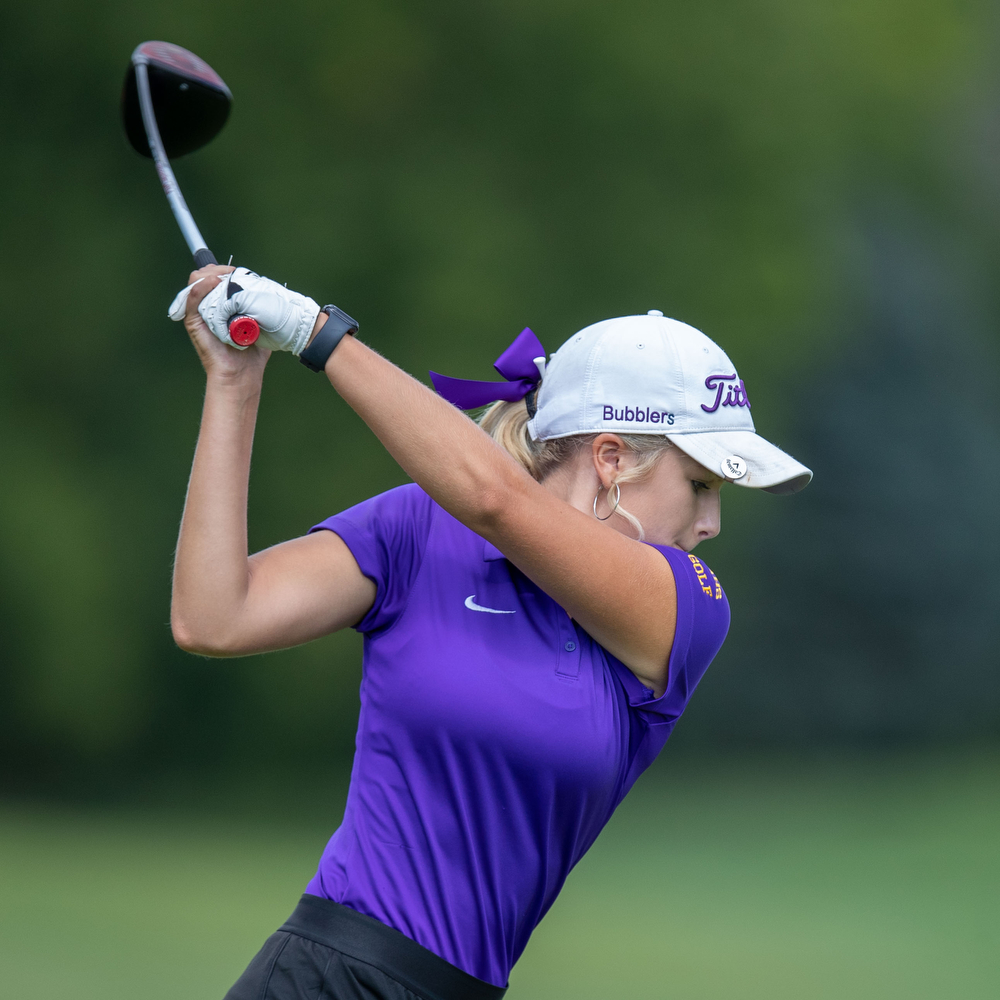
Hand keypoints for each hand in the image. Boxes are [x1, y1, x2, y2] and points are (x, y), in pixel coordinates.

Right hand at [168, 267, 320, 355]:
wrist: (242, 373)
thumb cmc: (252, 352)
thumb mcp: (259, 322)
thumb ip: (260, 307)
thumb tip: (268, 291)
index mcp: (220, 306)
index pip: (215, 277)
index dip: (226, 270)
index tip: (241, 272)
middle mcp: (207, 308)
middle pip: (204, 276)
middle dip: (219, 270)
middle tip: (234, 273)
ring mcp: (198, 314)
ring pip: (196, 282)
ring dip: (212, 274)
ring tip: (226, 277)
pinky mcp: (193, 322)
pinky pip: (192, 298)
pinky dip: (201, 286)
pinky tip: (215, 282)